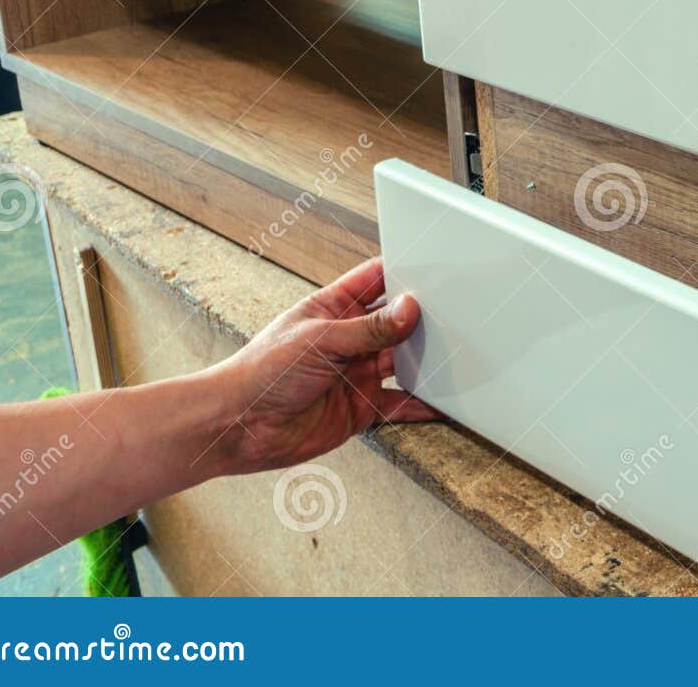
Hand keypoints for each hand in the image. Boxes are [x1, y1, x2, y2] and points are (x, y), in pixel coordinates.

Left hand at [201, 258, 437, 475]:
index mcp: (335, 307)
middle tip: (458, 314)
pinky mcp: (362, 406)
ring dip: (427, 359)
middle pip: (398, 322)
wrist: (238, 427)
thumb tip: (410, 309)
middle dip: (425, 318)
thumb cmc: (262, 372)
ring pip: (404, 361)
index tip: (437, 270)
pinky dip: (422, 403)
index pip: (379, 279)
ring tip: (459, 354)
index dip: (406, 272)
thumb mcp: (320, 340)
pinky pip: (401, 403)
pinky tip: (444, 401)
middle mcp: (350, 338)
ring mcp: (358, 372)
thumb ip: (368, 328)